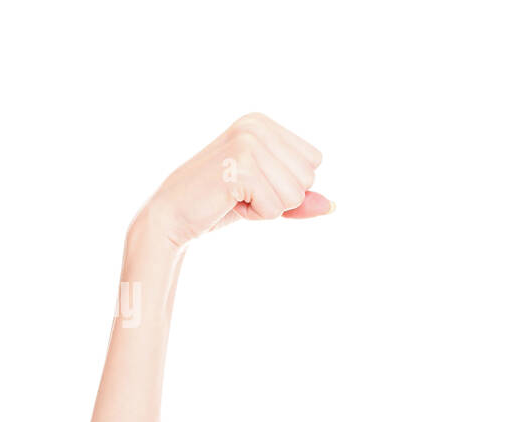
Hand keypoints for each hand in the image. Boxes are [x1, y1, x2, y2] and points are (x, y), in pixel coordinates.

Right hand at [133, 112, 332, 248]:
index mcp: (262, 122)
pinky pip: (277, 208)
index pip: (314, 161)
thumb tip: (332, 206)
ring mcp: (247, 143)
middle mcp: (255, 125)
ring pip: (296, 195)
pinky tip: (229, 203)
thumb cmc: (219, 203)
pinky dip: (256, 215)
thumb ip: (300, 198)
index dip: (287, 184)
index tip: (251, 183)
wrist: (172, 215)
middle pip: (309, 177)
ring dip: (268, 207)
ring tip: (235, 197)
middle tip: (241, 193)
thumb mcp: (266, 196)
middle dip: (280, 197)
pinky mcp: (240, 167)